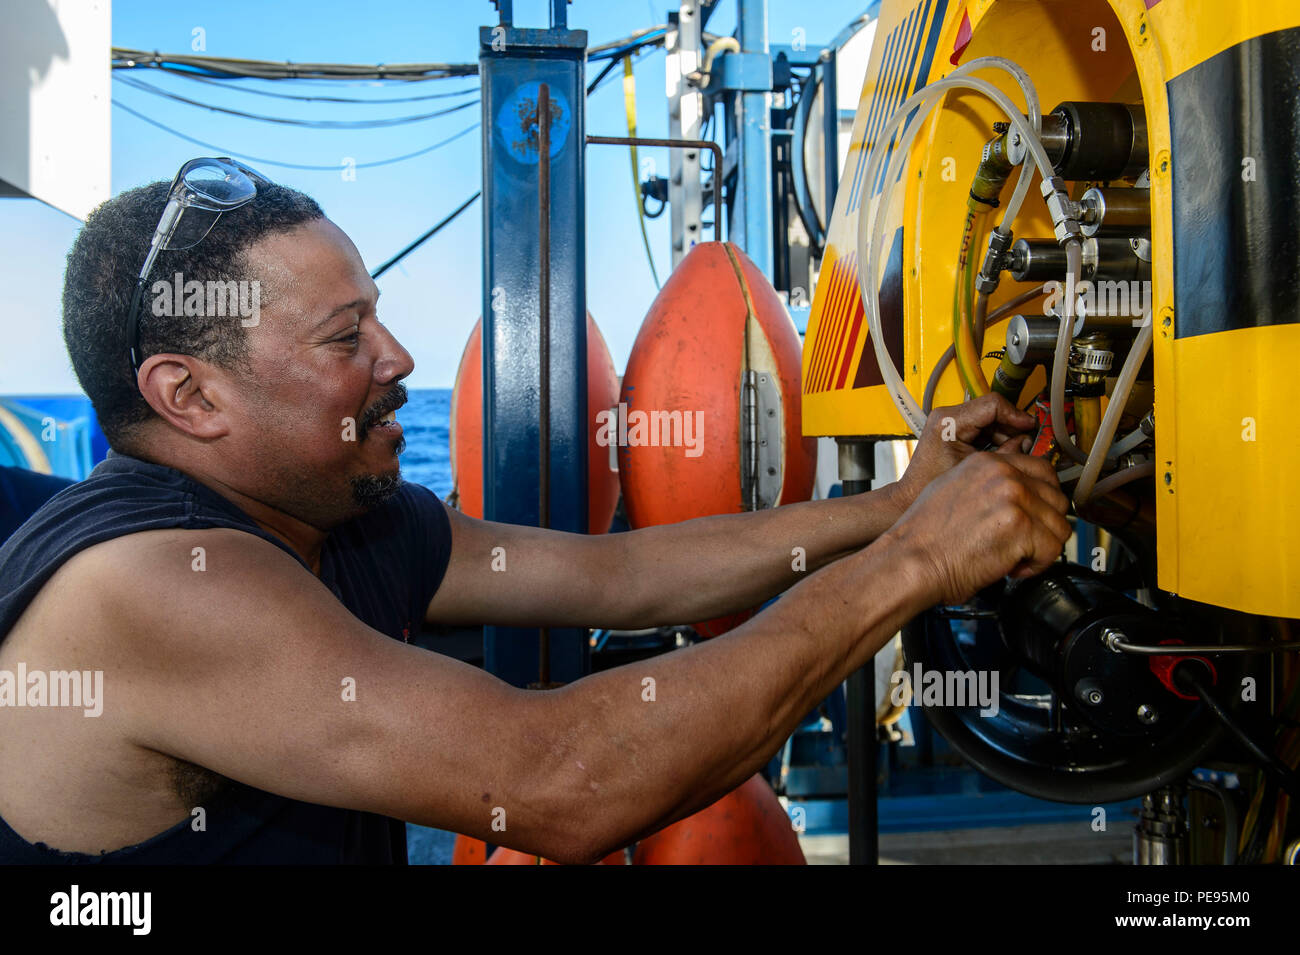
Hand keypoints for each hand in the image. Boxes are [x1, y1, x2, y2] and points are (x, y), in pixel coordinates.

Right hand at [883, 451, 1070, 605]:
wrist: (910, 560)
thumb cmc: (922, 538)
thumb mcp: (951, 491)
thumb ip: (985, 486)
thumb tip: (1011, 497)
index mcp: (986, 463)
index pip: (1043, 470)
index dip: (1044, 499)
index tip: (1037, 517)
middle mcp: (1003, 475)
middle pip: (1057, 498)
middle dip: (1045, 526)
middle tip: (1023, 544)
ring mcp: (1013, 498)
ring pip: (1059, 526)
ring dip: (1041, 548)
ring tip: (1014, 558)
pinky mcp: (1021, 526)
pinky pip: (1052, 549)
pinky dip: (1037, 566)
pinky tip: (1012, 568)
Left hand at [890, 393, 1036, 514]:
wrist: (910, 497)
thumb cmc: (932, 487)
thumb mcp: (975, 469)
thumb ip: (1003, 453)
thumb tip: (1026, 442)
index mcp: (949, 421)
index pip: (992, 404)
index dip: (1015, 415)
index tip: (1031, 427)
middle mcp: (947, 416)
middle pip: (993, 410)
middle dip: (1012, 427)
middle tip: (1026, 444)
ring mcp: (949, 421)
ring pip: (990, 419)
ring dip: (1006, 434)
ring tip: (1014, 454)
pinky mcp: (953, 429)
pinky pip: (983, 428)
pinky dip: (996, 439)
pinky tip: (1001, 455)